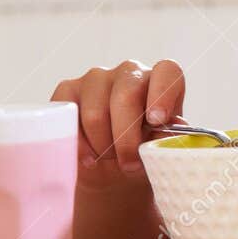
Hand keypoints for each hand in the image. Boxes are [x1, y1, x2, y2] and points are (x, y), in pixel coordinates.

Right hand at [51, 59, 187, 181]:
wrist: (111, 167)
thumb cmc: (142, 151)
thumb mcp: (159, 148)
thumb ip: (165, 138)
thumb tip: (169, 132)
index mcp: (159, 81)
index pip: (167, 71)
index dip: (162, 93)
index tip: (157, 121)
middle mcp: (129, 72)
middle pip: (126, 96)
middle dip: (127, 138)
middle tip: (129, 163)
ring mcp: (96, 78)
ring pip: (96, 113)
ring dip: (103, 145)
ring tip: (110, 158)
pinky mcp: (67, 89)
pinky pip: (69, 117)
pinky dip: (80, 145)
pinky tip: (89, 158)